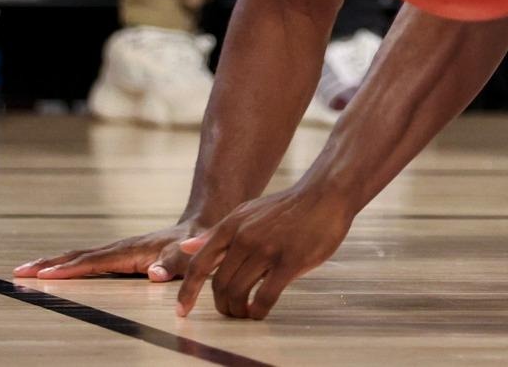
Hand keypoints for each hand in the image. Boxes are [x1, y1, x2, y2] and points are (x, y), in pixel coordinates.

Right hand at [13, 219, 204, 282]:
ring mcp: (118, 249)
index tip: (43, 275)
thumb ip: (172, 265)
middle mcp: (120, 248)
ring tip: (26, 269)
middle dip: (48, 263)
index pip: (93, 262)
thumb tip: (153, 273)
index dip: (69, 270)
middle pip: (77, 255)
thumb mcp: (187, 256)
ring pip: (79, 255)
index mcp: (130, 251)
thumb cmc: (193, 246)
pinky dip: (67, 263)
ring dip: (52, 262)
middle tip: (18, 271)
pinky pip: (88, 258)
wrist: (200, 227)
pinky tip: (56, 269)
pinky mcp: (120, 253)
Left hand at [173, 186, 353, 319]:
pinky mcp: (290, 262)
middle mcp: (245, 237)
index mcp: (232, 226)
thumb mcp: (246, 213)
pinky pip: (265, 297)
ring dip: (238, 310)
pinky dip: (257, 311)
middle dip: (221, 305)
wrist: (325, 195)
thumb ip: (216, 233)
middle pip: (218, 284)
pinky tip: (260, 311)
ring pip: (238, 292)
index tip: (182, 311)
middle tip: (230, 311)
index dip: (187, 291)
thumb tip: (185, 248)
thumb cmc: (286, 207)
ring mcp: (267, 249)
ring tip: (245, 313)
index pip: (199, 265)